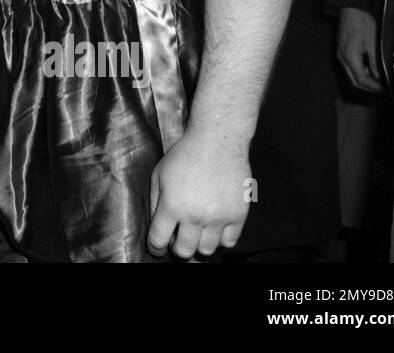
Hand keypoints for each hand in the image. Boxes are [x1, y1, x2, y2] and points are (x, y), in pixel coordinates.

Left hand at [147, 130, 251, 258]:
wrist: (217, 141)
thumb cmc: (185, 154)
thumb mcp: (159, 175)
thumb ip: (155, 202)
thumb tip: (157, 225)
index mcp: (172, 206)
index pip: (159, 240)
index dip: (155, 247)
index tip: (157, 247)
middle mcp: (195, 216)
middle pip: (184, 251)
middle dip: (177, 248)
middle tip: (178, 239)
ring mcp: (218, 217)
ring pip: (207, 250)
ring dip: (199, 244)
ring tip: (197, 231)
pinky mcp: (238, 215)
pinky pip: (229, 242)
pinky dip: (220, 239)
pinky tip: (214, 227)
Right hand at [336, 7, 382, 91]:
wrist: (351, 10)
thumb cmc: (363, 24)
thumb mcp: (373, 43)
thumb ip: (375, 62)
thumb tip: (379, 77)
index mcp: (349, 56)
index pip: (361, 79)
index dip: (373, 86)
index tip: (384, 89)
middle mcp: (342, 58)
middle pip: (354, 80)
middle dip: (368, 87)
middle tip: (382, 89)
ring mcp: (340, 55)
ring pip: (351, 75)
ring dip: (364, 81)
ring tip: (379, 81)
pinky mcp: (341, 52)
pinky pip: (350, 68)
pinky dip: (360, 73)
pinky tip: (371, 71)